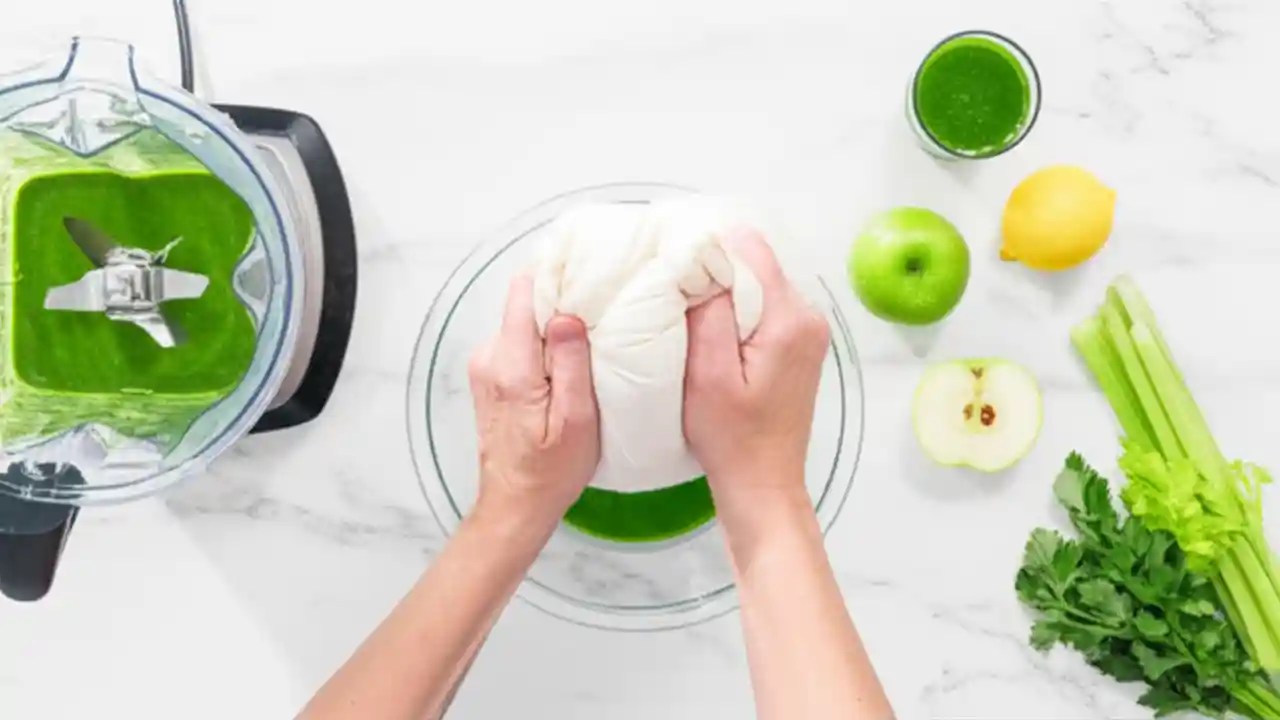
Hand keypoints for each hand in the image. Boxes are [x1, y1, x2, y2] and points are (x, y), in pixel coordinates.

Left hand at [467, 271, 600, 530]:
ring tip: (589, 346)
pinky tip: (568, 368)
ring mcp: (485, 366)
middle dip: (562, 305)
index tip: (591, 278)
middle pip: (525, 304)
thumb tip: (566, 315)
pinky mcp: (490, 376)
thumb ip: (570, 363)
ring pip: (523, 323)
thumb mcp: (576, 420)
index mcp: (511, 366)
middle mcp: (490, 358)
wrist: (515, 504)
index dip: (558, 278)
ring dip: (554, 329)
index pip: (525, 292)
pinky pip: (519, 343)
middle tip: (601, 318)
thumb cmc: (551, 470)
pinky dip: (543, 347)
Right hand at [683, 228, 829, 511]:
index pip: (750, 250)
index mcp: (789, 319)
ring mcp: (808, 332)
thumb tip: (701, 263)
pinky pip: (765, 309)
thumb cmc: (731, 438)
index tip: (675, 270)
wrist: (763, 484)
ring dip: (724, 296)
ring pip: (758, 286)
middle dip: (714, 274)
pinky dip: (737, 315)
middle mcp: (808, 317)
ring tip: (691, 321)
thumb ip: (710, 314)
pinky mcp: (799, 346)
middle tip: (676, 299)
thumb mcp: (707, 374)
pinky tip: (714, 339)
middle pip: (755, 266)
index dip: (708, 252)